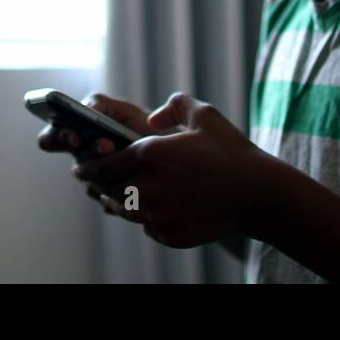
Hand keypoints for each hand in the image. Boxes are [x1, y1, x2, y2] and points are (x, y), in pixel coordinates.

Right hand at [37, 93, 159, 209]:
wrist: (169, 152)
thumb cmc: (140, 126)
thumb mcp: (121, 110)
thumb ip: (99, 104)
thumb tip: (86, 109)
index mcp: (75, 137)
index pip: (49, 140)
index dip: (57, 138)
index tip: (74, 134)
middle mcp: (81, 162)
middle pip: (75, 164)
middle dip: (90, 153)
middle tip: (107, 145)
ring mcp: (94, 183)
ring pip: (92, 183)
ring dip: (109, 171)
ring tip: (128, 158)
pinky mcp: (110, 202)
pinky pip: (109, 200)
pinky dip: (123, 187)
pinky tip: (138, 179)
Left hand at [73, 92, 278, 247]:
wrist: (259, 195)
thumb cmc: (233, 153)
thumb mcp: (205, 115)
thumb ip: (175, 105)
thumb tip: (153, 117)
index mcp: (149, 154)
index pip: (103, 164)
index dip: (89, 167)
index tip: (81, 169)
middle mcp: (147, 186)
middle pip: (108, 189)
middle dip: (100, 185)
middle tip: (96, 182)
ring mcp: (157, 214)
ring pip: (124, 210)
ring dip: (119, 202)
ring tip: (119, 196)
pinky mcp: (169, 234)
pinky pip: (147, 227)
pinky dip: (145, 218)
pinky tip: (151, 210)